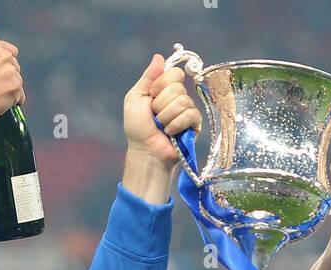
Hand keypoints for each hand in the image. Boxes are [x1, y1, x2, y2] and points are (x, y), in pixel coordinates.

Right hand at [0, 38, 24, 118]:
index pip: (11, 51)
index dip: (5, 61)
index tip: (1, 69)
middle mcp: (4, 56)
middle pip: (14, 65)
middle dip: (7, 75)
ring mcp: (12, 72)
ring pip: (17, 80)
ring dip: (9, 87)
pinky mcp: (16, 87)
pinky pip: (20, 95)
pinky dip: (13, 100)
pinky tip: (1, 102)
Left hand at [124, 54, 200, 168]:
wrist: (145, 151)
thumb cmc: (137, 127)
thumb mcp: (135, 98)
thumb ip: (147, 77)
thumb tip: (159, 56)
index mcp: (164, 88)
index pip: (174, 72)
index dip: (162, 83)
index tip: (152, 95)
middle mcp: (178, 96)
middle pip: (177, 87)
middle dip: (161, 104)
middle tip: (155, 115)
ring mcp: (187, 110)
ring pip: (182, 101)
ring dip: (166, 116)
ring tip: (161, 126)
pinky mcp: (195, 124)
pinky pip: (190, 115)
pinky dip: (175, 125)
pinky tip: (170, 133)